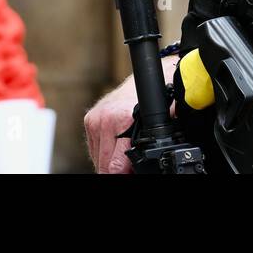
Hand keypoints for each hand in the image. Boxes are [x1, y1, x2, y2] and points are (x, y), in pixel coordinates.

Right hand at [83, 57, 176, 173]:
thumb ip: (159, 140)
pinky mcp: (89, 119)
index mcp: (122, 120)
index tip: (131, 172)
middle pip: (104, 164)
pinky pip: (93, 148)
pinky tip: (115, 149)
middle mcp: (105, 119)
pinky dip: (103, 152)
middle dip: (117, 170)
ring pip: (97, 157)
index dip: (125, 173)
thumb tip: (162, 155)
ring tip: (123, 158)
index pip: (114, 165)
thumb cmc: (157, 99)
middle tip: (130, 168)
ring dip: (108, 162)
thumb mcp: (162, 123)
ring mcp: (95, 119)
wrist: (146, 79)